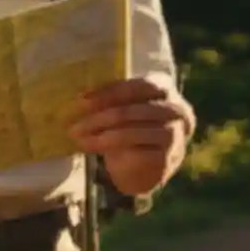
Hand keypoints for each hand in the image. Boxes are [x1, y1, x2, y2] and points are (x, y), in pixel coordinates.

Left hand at [67, 78, 194, 194]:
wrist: (147, 163)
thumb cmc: (131, 124)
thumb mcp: (123, 105)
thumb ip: (110, 98)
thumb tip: (79, 97)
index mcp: (163, 87)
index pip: (137, 87)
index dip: (108, 93)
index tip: (81, 100)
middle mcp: (175, 110)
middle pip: (131, 111)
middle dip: (98, 118)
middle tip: (73, 125)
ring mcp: (173, 135)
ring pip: (131, 133)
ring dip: (100, 137)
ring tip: (79, 139)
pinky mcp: (166, 158)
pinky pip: (136, 153)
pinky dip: (112, 151)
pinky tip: (94, 149)